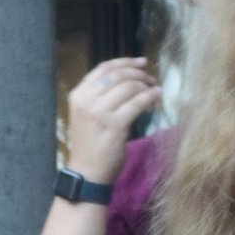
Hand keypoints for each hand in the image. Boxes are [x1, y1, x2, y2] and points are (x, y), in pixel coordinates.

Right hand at [62, 56, 159, 183]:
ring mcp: (99, 113)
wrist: (87, 172)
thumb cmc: (90, 144)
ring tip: (154, 89)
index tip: (141, 63)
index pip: (103, 68)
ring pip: (129, 86)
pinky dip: (149, 97)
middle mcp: (86, 100)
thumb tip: (127, 77)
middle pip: (118, 75)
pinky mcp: (114, 125)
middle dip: (138, 73)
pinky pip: (137, 103)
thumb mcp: (88, 114)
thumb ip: (100, 95)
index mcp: (78, 95)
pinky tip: (156, 96)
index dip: (125, 62)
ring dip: (146, 85)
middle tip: (151, 79)